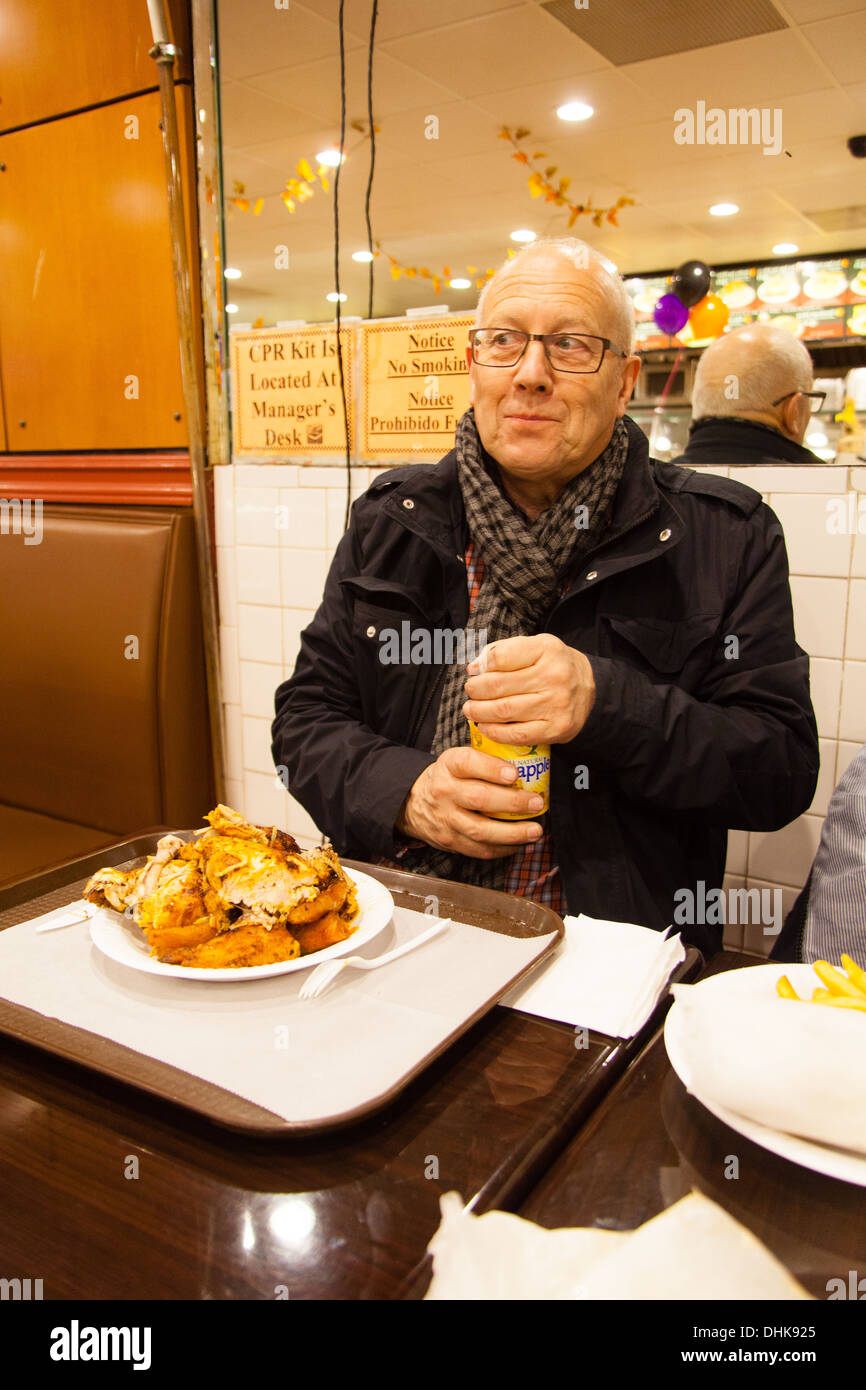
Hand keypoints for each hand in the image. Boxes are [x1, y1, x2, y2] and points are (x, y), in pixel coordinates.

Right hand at [395, 746, 544, 858]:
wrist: (412, 802)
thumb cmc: (447, 778)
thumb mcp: (456, 760)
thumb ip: (484, 759)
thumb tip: (527, 761)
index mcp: (448, 766)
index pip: (467, 763)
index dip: (491, 768)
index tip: (515, 774)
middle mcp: (444, 791)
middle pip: (479, 798)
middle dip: (512, 802)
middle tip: (536, 802)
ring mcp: (446, 819)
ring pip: (480, 830)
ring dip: (512, 832)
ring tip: (535, 830)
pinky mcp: (450, 841)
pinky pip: (479, 849)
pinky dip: (502, 848)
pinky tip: (519, 843)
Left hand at [463, 634, 594, 744]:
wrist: (589, 687)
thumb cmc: (552, 666)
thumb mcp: (534, 646)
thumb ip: (503, 652)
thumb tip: (474, 668)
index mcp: (546, 649)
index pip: (500, 657)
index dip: (480, 666)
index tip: (473, 672)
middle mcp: (554, 676)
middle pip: (497, 685)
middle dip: (475, 691)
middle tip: (470, 692)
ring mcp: (556, 704)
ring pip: (503, 711)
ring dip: (478, 712)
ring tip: (471, 709)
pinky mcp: (556, 729)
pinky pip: (517, 735)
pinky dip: (494, 732)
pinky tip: (485, 726)